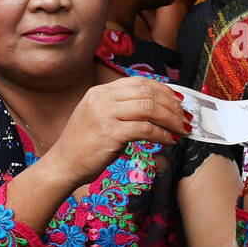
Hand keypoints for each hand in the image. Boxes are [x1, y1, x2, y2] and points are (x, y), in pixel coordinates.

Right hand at [42, 77, 190, 188]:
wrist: (63, 165)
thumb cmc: (83, 146)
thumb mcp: (99, 118)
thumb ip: (120, 108)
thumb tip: (155, 107)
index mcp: (99, 92)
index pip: (139, 82)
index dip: (163, 90)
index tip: (177, 101)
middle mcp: (101, 99)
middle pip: (147, 92)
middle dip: (171, 104)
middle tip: (184, 116)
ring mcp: (104, 115)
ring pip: (149, 108)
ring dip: (171, 119)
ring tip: (181, 129)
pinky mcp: (110, 133)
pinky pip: (145, 129)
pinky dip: (162, 134)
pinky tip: (169, 140)